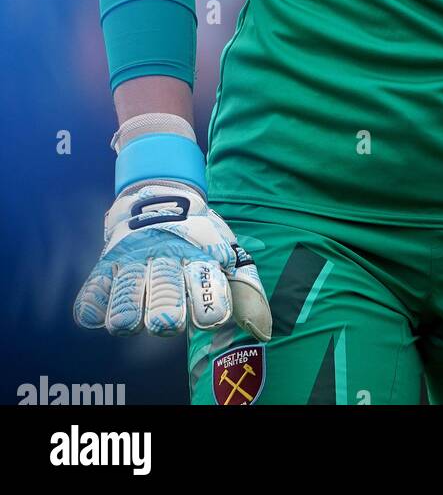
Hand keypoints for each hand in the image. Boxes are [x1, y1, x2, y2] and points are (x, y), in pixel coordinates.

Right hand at [73, 181, 271, 339]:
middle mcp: (168, 258)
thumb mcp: (226, 257)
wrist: (161, 196)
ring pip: (128, 288)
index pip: (207, 284)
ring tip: (127, 324)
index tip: (212, 318)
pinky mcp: (107, 264)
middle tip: (167, 324)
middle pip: (165, 288)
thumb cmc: (199, 241)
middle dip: (166, 308)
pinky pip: (95, 288)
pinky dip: (94, 301)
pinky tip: (96, 314)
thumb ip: (246, 293)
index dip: (210, 304)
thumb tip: (263, 332)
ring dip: (127, 307)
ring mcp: (135, 260)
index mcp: (201, 258)